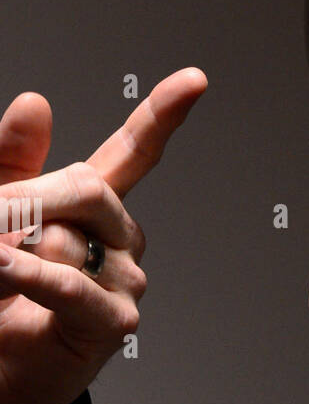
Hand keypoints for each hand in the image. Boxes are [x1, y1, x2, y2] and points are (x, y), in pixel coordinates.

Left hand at [0, 68, 206, 403]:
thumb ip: (11, 161)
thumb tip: (35, 103)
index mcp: (93, 208)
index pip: (135, 152)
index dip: (162, 115)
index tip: (195, 81)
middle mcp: (119, 241)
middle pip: (89, 188)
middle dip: (28, 198)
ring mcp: (123, 282)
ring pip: (69, 238)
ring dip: (11, 251)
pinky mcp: (113, 322)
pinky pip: (71, 284)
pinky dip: (30, 276)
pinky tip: (5, 269)